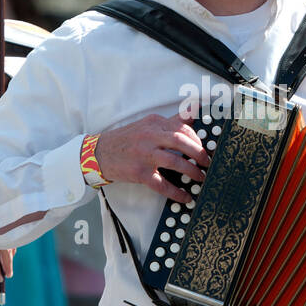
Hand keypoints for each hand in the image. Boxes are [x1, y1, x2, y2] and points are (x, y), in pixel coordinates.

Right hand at [94, 111, 211, 203]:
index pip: (182, 128)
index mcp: (153, 123)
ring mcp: (144, 155)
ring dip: (192, 171)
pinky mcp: (139, 173)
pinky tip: (185, 196)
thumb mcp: (147, 125)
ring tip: (201, 178)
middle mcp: (149, 137)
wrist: (98, 153)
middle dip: (199, 153)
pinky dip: (176, 192)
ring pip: (174, 162)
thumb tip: (194, 109)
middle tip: (207, 162)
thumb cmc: (126, 140)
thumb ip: (172, 119)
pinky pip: (162, 184)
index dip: (197, 139)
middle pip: (181, 141)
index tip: (203, 148)